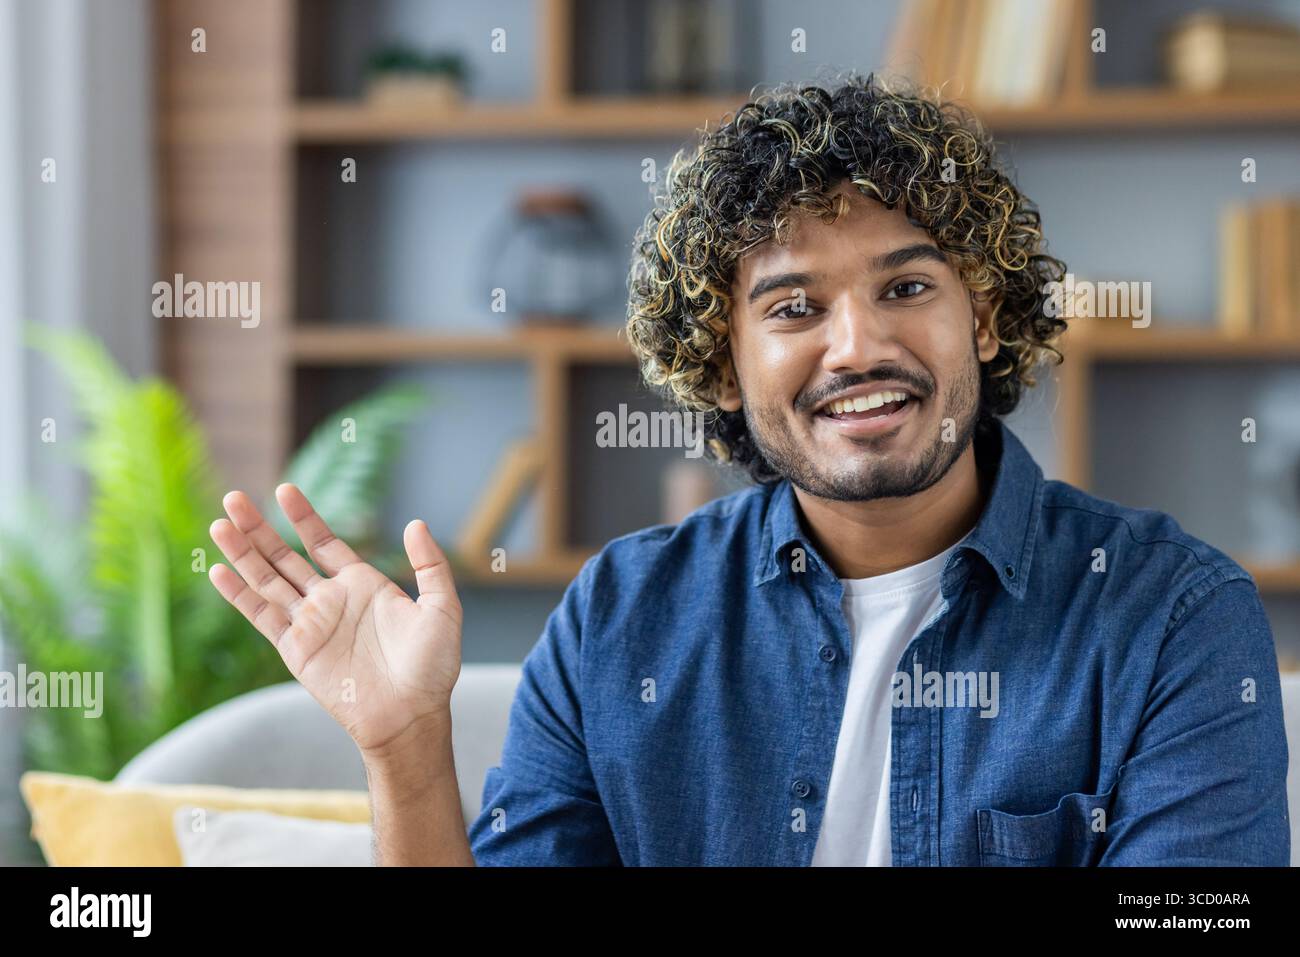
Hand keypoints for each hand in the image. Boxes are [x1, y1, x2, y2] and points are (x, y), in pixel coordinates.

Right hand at [206, 483, 462, 757]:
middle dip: (258, 528)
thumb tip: (416, 524)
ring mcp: (311, 624)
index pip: (323, 543)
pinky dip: (239, 595)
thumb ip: (430, 565)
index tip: (285, 489)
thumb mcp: (443, 607)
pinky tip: (218, 571)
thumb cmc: (432, 666)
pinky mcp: (296, 650)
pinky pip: (262, 616)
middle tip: (232, 498)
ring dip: (242, 554)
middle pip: (285, 557)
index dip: (303, 517)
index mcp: (363, 585)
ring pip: (267, 581)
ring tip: (219, 524)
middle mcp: (331, 600)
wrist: (412, 714)